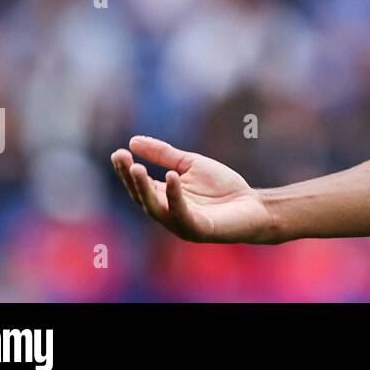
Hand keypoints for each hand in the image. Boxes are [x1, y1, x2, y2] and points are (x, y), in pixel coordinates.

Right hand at [111, 136, 274, 243]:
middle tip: (121, 159)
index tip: (117, 153)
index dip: (126, 170)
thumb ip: (164, 154)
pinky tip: (171, 176)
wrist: (252, 205)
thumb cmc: (222, 187)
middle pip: (141, 196)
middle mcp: (167, 212)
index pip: (139, 184)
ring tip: (137, 168)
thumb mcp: (190, 164)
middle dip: (130, 178)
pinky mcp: (197, 228)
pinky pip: (182, 212)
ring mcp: (180, 222)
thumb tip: (133, 140)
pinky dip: (174, 195)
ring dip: (144, 188)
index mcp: (164, 197)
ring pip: (155, 207)